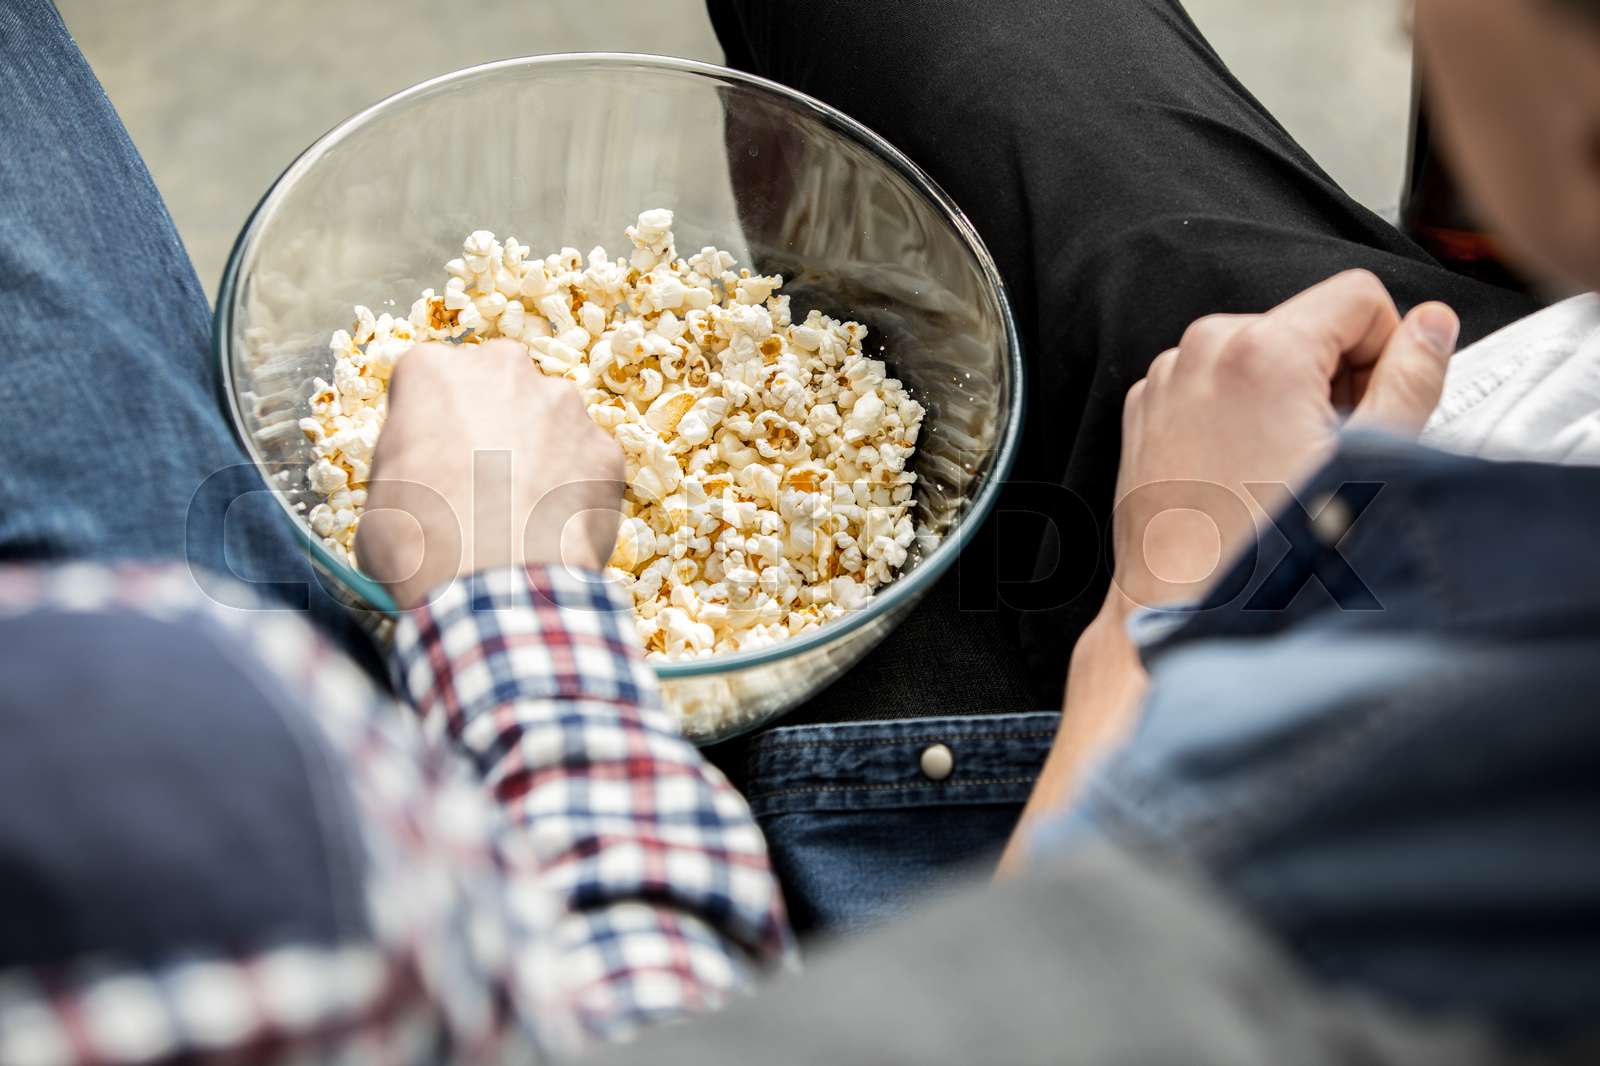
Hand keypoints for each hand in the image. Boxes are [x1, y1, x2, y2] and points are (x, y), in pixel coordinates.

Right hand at [356, 340, 624, 609]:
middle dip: (493, 425)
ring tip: (524, 510)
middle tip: (483, 480)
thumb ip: (407, 461)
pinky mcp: (606, 448)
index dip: (430, 428)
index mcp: (433, 371)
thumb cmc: (419, 541)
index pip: (430, 385)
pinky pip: (587, 463)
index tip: (432, 461)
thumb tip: (423, 478)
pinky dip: (576, 489)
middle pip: (497, 389)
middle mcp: (503, 369)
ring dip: (540, 453)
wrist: (495, 583)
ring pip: (550, 421)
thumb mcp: (379, 496)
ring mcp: (563, 405)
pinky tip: (557, 527)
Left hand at [1001, 272, 1459, 875]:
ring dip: (1283, 391)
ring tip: (1282, 463)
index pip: (1355, 295)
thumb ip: (1411, 377)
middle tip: (1328, 445)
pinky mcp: (1145, 407)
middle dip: (1331, 373)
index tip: (1371, 403)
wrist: (1183, 607)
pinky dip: (1236, 408)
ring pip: (1256, 350)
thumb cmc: (1267, 554)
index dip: (1382, 349)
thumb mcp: (1369, 460)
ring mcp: (1166, 378)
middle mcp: (1203, 350)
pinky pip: (1212, 379)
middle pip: (1303, 322)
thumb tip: (1428, 327)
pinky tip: (1244, 467)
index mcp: (1260, 350)